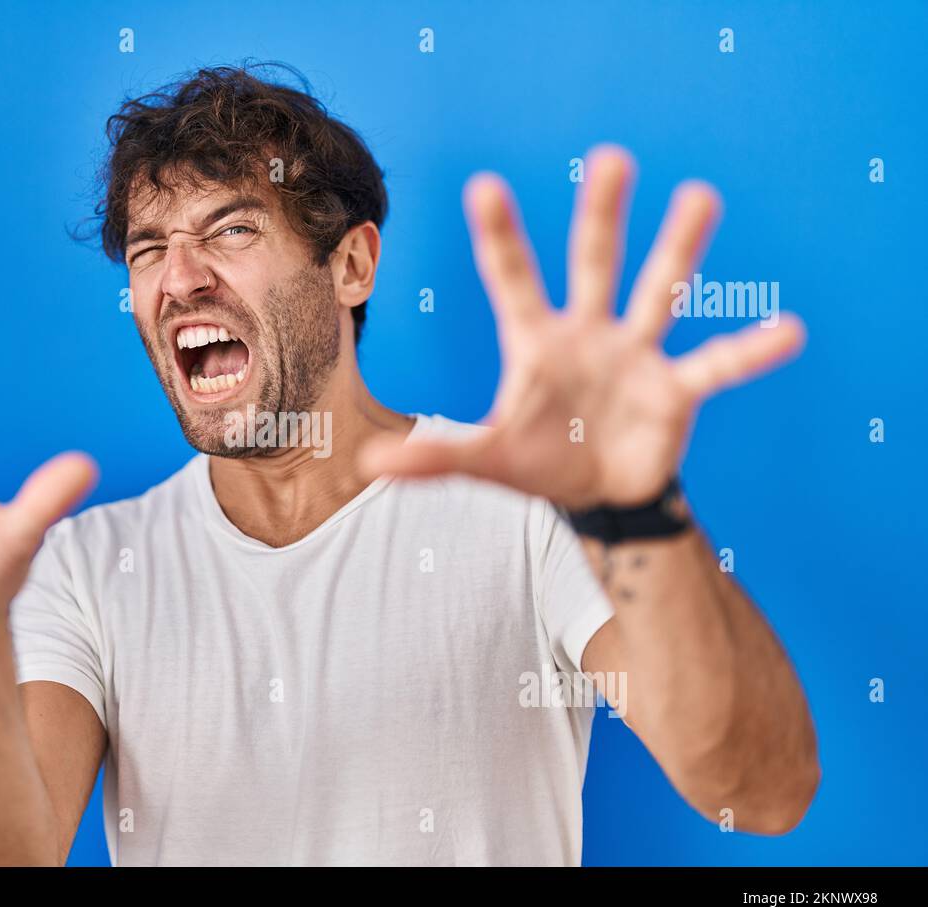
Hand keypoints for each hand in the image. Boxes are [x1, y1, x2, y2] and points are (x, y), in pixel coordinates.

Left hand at [361, 145, 804, 509]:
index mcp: (537, 343)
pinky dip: (747, 352)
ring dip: (679, 250)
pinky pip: (716, 366)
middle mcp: (588, 334)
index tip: (484, 185)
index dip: (499, 237)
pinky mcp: (675, 390)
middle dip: (601, 215)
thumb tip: (371, 463)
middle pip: (593, 263)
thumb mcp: (487, 461)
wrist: (600, 496)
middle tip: (610, 157)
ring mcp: (635, 356)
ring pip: (658, 291)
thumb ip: (436, 457)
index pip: (513, 280)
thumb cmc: (540, 464)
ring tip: (700, 196)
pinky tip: (787, 330)